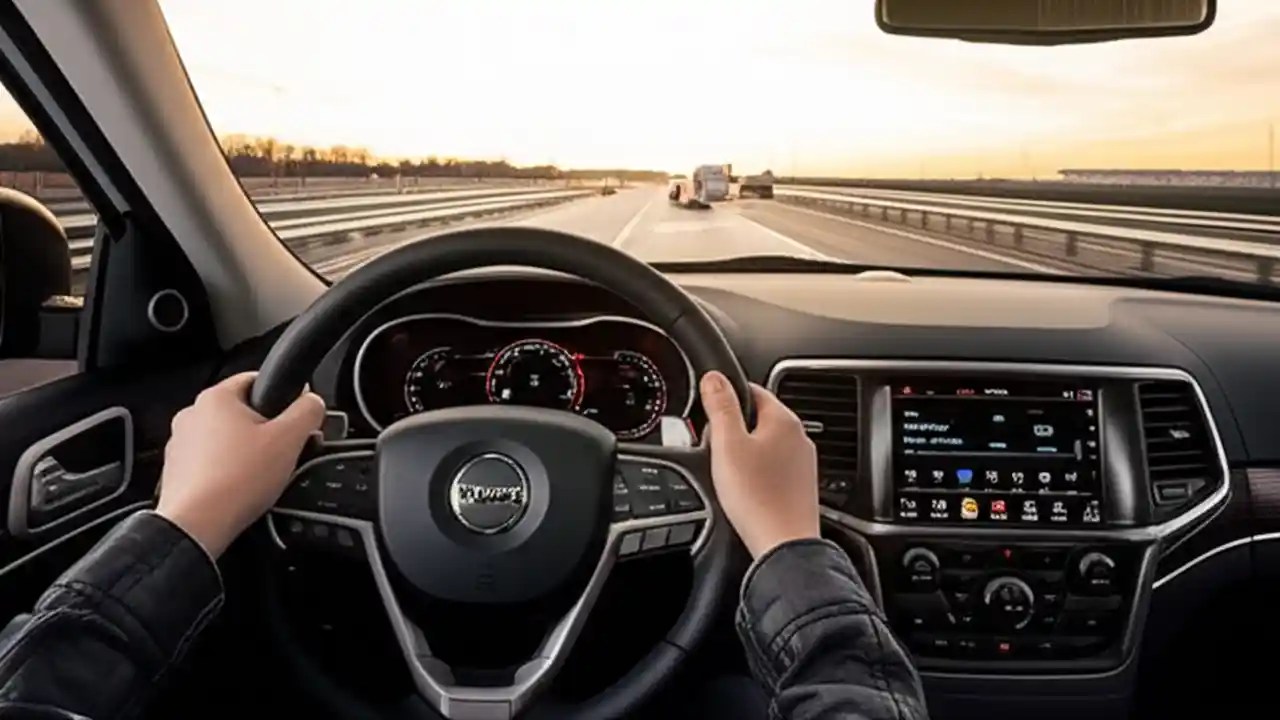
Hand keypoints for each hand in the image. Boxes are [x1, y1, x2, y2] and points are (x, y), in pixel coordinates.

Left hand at [156, 372, 324, 557]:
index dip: (284, 396)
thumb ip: (308, 411)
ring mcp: (181, 444)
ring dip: (247, 451)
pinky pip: (211, 462)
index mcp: (216, 397)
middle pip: (243, 412)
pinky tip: (241, 488)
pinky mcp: (177, 470)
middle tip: (285, 451)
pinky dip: (228, 471)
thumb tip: (313, 402)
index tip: (298, 417)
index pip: (257, 379)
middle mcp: (192, 415)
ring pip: (226, 438)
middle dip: (267, 430)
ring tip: (263, 475)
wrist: (197, 525)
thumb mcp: (290, 439)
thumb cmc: (237, 480)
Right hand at [700, 371, 819, 558]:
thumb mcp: (728, 445)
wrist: (784, 545)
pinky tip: (746, 490)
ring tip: (729, 473)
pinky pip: (773, 468)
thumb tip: (715, 377)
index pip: (751, 389)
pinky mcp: (800, 485)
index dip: (725, 399)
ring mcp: (802, 462)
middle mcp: (799, 437)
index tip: (709, 416)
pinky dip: (757, 473)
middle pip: (758, 418)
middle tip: (716, 449)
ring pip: (766, 444)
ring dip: (745, 452)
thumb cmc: (757, 498)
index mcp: (783, 419)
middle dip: (733, 429)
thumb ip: (721, 407)